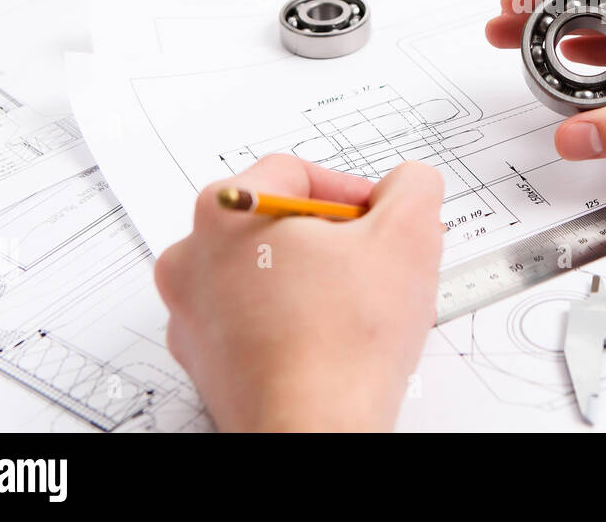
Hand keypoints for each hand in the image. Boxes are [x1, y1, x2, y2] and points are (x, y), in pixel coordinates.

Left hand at [154, 155, 443, 430]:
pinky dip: (293, 323)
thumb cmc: (345, 342)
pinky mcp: (207, 362)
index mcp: (226, 212)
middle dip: (332, 238)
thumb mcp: (410, 233)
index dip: (352, 192)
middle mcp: (192, 259)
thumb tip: (408, 186)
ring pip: (264, 274)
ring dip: (313, 281)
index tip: (379, 220)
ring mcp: (193, 315)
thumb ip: (413, 186)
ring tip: (357, 308)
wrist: (314, 431)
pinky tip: (333, 341)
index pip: (296, 174)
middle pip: (276, 224)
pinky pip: (254, 321)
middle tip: (374, 263)